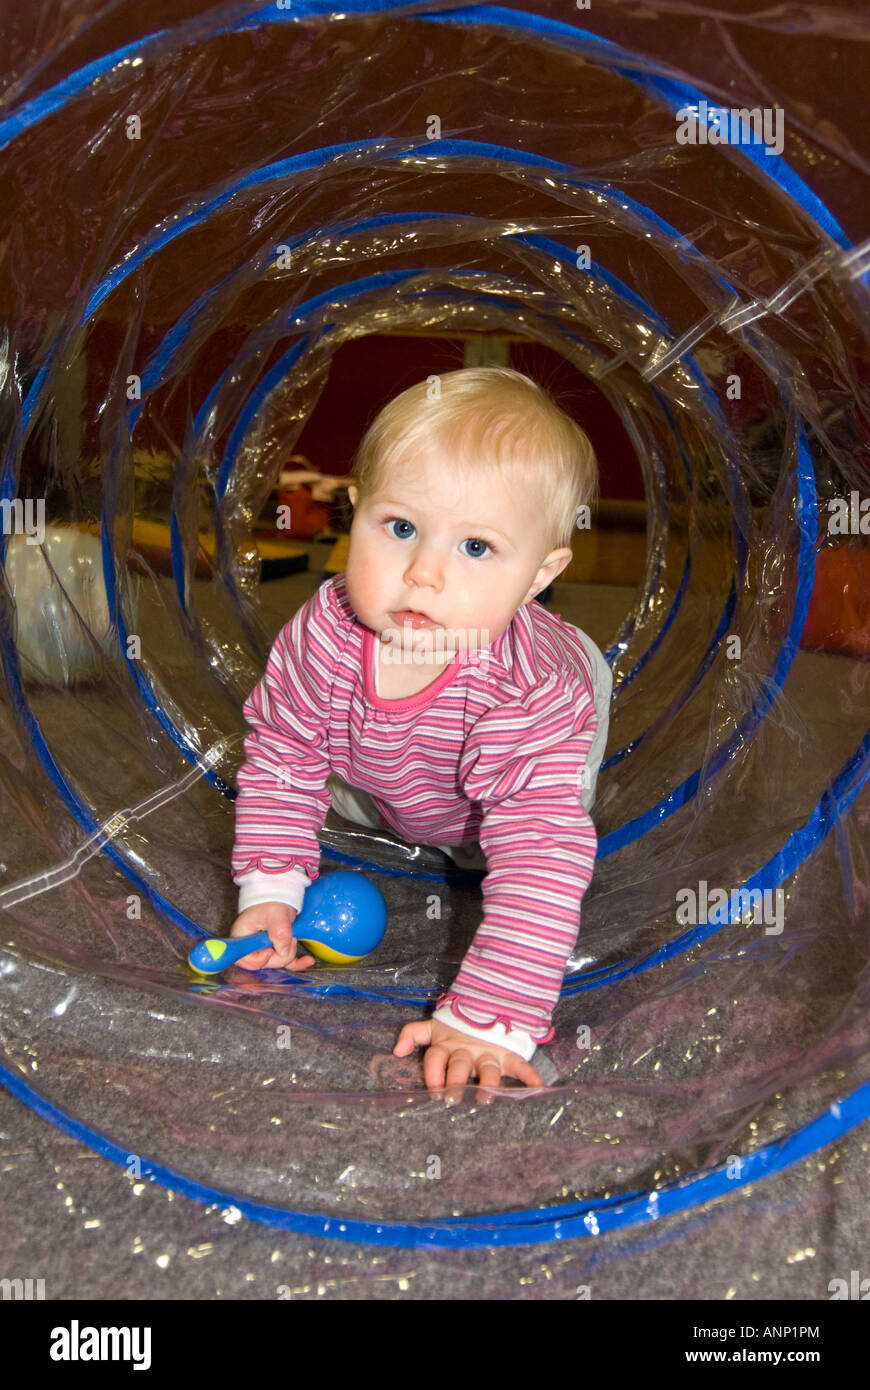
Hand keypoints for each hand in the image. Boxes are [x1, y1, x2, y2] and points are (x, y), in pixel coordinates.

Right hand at [228, 901, 314, 971]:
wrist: (280, 894)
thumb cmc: (271, 902)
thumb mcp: (275, 915)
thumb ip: (279, 933)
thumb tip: (283, 952)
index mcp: (242, 938)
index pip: (246, 961)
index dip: (262, 959)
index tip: (271, 949)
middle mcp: (251, 946)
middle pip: (266, 963)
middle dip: (281, 953)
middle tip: (287, 936)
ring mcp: (263, 949)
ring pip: (278, 962)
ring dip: (290, 951)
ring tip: (292, 935)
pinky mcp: (275, 949)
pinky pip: (286, 962)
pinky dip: (298, 962)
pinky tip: (307, 960)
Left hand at [393, 1018, 545, 1099]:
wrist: (486, 1008)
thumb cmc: (454, 1027)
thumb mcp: (432, 1027)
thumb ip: (412, 1034)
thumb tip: (395, 1051)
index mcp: (447, 1046)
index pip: (436, 1058)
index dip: (434, 1073)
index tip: (433, 1090)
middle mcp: (467, 1051)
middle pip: (460, 1066)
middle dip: (456, 1081)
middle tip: (453, 1098)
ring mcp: (488, 1053)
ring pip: (488, 1069)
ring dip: (488, 1083)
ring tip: (487, 1098)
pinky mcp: (506, 1055)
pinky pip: (519, 1064)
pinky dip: (529, 1075)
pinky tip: (537, 1087)